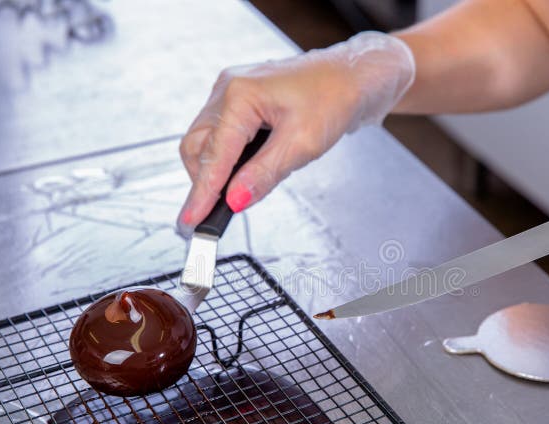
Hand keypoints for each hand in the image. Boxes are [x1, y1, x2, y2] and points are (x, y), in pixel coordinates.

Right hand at [176, 31, 414, 233]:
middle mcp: (229, 89)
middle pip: (198, 147)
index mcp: (240, 94)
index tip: (192, 221)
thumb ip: (264, 174)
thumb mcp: (303, 144)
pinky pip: (222, 135)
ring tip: (239, 191)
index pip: (213, 154)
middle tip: (216, 213)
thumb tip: (235, 200)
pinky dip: (228, 158)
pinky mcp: (241, 102)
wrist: (356, 77)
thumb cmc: (336, 98)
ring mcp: (232, 93)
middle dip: (205, 181)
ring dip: (217, 170)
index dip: (202, 192)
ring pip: (206, 142)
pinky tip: (245, 171)